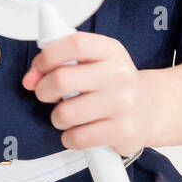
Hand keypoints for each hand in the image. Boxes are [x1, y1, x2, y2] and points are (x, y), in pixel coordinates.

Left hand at [21, 31, 146, 158]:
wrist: (151, 109)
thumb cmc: (113, 85)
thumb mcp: (94, 62)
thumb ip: (60, 62)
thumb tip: (30, 79)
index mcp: (111, 51)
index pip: (74, 44)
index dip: (47, 56)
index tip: (40, 68)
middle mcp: (119, 75)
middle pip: (62, 79)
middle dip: (44, 90)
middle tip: (49, 95)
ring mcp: (123, 104)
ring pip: (65, 113)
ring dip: (58, 118)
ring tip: (69, 115)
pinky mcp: (122, 131)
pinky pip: (77, 138)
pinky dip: (70, 138)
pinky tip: (79, 131)